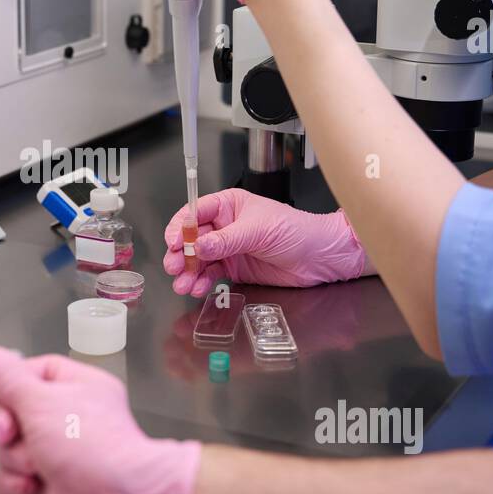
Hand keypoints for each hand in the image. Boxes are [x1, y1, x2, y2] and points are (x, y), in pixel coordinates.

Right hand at [0, 348, 200, 493]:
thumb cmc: (86, 442)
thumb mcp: (42, 400)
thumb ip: (9, 379)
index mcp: (75, 386)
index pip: (28, 372)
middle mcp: (65, 418)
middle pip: (12, 411)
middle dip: (5, 424)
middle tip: (10, 433)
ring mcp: (55, 454)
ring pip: (9, 448)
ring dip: (16, 457)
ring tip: (38, 467)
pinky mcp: (45, 487)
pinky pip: (12, 478)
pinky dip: (16, 483)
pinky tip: (33, 488)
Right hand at [164, 189, 368, 296]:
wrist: (320, 257)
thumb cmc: (296, 230)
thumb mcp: (259, 230)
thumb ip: (226, 240)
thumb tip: (199, 247)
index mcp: (229, 205)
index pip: (196, 212)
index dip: (181, 226)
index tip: (173, 242)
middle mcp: (225, 226)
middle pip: (192, 238)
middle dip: (180, 253)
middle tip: (174, 266)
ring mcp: (229, 248)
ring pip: (199, 259)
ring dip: (188, 271)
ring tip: (182, 284)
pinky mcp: (235, 268)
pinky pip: (211, 274)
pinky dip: (201, 282)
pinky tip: (196, 288)